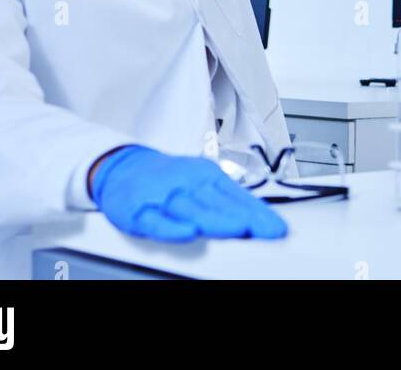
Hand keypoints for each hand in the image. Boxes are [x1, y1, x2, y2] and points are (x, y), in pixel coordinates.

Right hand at [90, 145, 286, 241]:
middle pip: (219, 202)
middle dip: (245, 217)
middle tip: (267, 229)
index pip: (237, 197)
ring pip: (192, 209)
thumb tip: (260, 217)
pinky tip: (186, 232)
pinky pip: (157, 220)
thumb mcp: (201, 182)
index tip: (278, 228)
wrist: (122, 167)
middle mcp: (188, 183)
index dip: (259, 213)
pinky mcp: (140, 210)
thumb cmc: (168, 179)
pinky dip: (171, 226)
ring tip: (239, 228)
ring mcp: (163, 196)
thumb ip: (228, 200)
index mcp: (207, 176)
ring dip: (216, 219)